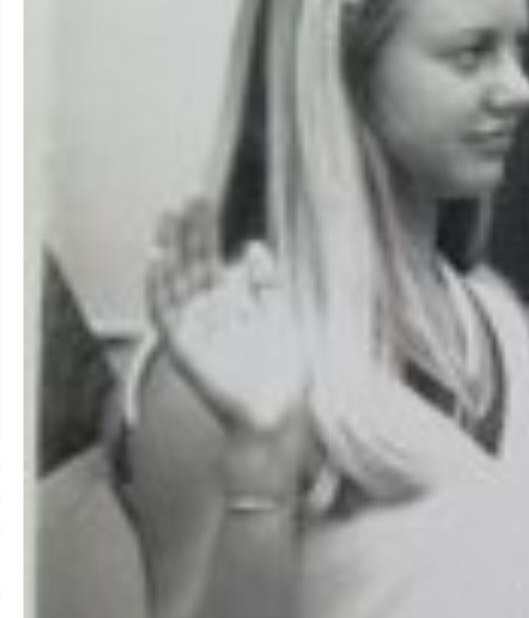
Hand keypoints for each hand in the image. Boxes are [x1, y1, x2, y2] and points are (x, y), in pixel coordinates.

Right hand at [146, 199, 308, 441]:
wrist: (278, 415)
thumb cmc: (283, 377)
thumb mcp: (282, 318)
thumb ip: (267, 284)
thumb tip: (255, 246)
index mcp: (231, 308)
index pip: (211, 262)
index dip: (205, 233)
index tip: (204, 204)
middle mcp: (209, 316)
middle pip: (190, 266)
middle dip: (187, 234)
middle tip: (187, 201)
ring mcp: (194, 331)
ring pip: (174, 283)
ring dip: (169, 251)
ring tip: (169, 220)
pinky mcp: (183, 348)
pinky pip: (163, 314)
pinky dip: (157, 287)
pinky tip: (158, 260)